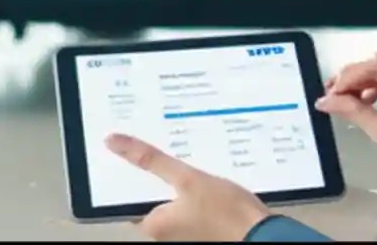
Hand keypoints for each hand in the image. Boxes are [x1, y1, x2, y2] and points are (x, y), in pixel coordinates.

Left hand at [105, 133, 270, 240]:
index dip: (132, 171)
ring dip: (179, 180)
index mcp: (153, 225)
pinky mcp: (202, 230)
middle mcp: (164, 235)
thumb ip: (151, 160)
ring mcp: (184, 234)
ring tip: (188, 155)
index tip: (136, 147)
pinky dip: (194, 191)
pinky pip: (191, 205)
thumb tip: (113, 142)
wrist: (263, 234)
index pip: (130, 196)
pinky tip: (205, 176)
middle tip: (165, 143)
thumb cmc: (226, 211)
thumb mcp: (188, 178)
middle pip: (153, 196)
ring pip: (174, 198)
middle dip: (159, 174)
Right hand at [315, 48, 376, 148]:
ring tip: (351, 100)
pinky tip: (373, 99)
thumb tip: (326, 102)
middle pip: (375, 61)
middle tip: (334, 97)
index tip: (325, 100)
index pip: (364, 67)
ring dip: (367, 78)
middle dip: (352, 77)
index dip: (341, 83)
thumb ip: (354, 113)